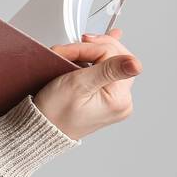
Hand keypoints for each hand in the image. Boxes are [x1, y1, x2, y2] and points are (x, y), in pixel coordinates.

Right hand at [31, 27, 141, 141]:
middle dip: (92, 48)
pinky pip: (104, 72)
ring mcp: (113, 100)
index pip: (112, 55)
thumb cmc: (54, 112)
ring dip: (90, 53)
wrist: (41, 128)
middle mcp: (121, 101)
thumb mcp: (79, 86)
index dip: (89, 48)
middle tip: (71, 49)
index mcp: (119, 99)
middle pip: (116, 57)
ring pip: (109, 62)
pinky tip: (87, 55)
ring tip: (71, 54)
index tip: (69, 51)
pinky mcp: (104, 98)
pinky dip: (92, 61)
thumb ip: (108, 71)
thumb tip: (136, 64)